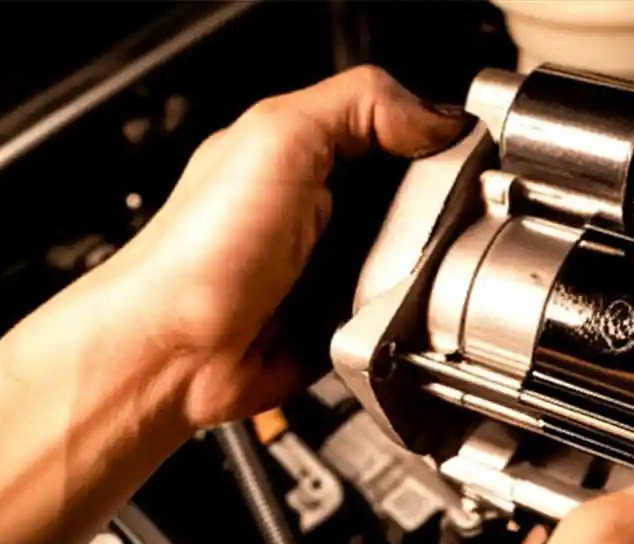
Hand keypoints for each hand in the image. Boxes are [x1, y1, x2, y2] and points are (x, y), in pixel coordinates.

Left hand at [91, 66, 468, 426]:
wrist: (176, 350)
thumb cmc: (198, 251)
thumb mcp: (278, 137)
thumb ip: (361, 104)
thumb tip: (440, 117)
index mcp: (308, 147)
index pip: (401, 127)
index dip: (435, 141)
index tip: (457, 165)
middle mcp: (323, 202)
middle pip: (420, 195)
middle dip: (433, 211)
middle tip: (417, 227)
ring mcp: (335, 263)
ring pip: (418, 258)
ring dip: (419, 268)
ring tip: (390, 274)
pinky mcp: (344, 318)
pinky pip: (399, 312)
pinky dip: (402, 316)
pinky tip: (381, 313)